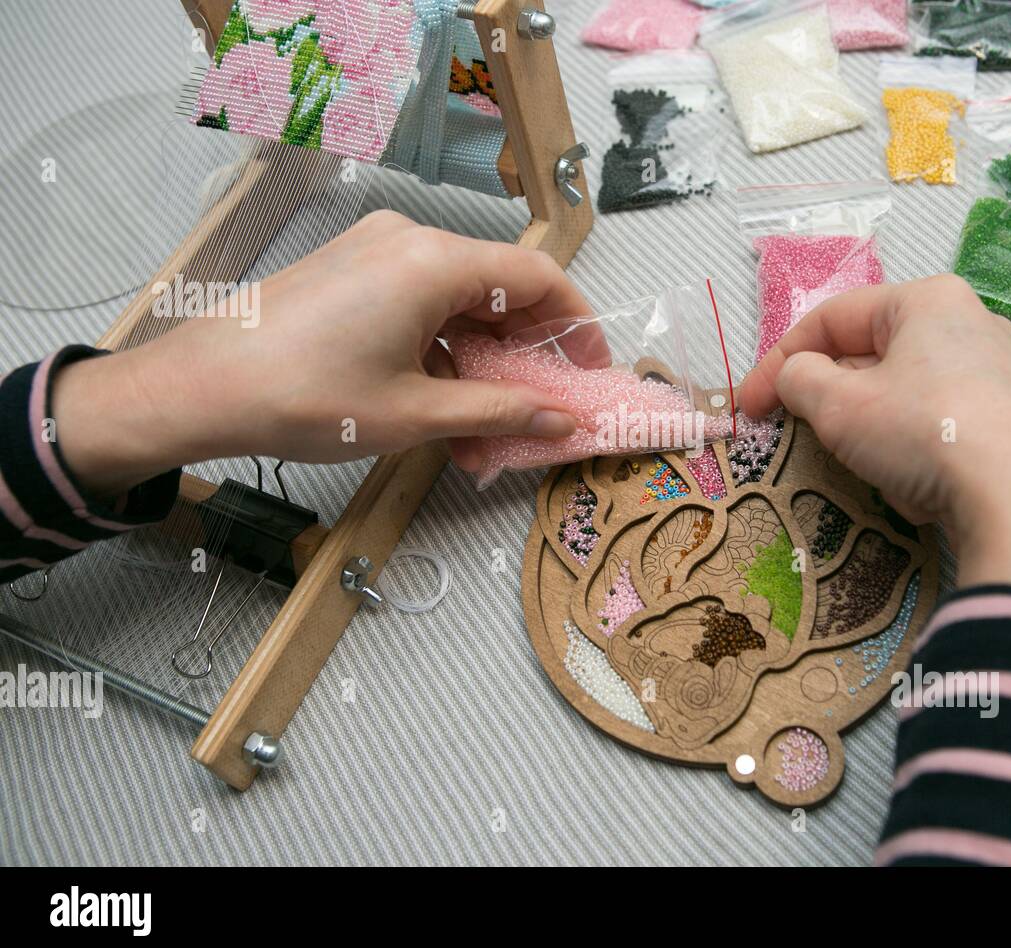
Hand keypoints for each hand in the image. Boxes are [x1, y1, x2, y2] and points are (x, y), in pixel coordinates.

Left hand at [52, 212, 591, 493]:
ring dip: (485, 357)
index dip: (577, 326)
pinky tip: (446, 402)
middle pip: (501, 285)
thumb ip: (500, 411)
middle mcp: (409, 240)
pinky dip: (445, 347)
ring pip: (461, 298)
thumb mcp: (415, 414)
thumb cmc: (302, 397)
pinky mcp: (352, 269)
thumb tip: (561, 421)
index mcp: (433, 262)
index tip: (592, 373)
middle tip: (546, 406)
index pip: (538, 277)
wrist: (199, 388)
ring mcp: (376, 251)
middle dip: (529, 350)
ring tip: (491, 424)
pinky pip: (422, 301)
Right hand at [740, 275, 1010, 615]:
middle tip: (802, 433)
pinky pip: (943, 429)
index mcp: (925, 300)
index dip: (778, 361)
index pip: (831, 318)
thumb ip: (800, 382)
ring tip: (871, 469)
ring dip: (873, 431)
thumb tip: (797, 378)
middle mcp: (970, 323)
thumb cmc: (923, 431)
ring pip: (906, 396)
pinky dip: (916, 454)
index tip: (748, 406)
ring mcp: (1001, 374)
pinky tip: (919, 489)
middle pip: (872, 355)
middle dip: (831, 398)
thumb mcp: (838, 406)